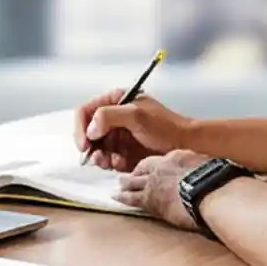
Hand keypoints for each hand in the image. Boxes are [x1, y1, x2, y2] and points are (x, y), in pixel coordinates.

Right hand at [73, 89, 194, 171]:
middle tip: (96, 158)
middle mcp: (114, 117)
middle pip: (87, 132)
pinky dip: (111, 163)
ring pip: (96, 148)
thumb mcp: (137, 115)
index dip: (80, 127)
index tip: (84, 144)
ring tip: (108, 162)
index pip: (85, 111)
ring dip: (99, 157)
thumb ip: (110, 116)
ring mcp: (118, 135)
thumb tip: (90, 129)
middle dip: (90, 146)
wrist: (186, 145)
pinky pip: (108, 159)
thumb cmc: (166, 126)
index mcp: (115, 101)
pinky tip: (121, 164)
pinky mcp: (123, 152)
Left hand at [114, 150, 210, 230]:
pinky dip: (122, 197)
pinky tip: (115, 197)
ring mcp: (154, 182)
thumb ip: (206, 169)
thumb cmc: (216, 180)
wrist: (210, 191)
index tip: (152, 168)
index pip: (161, 159)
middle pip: (144, 168)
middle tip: (129, 175)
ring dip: (126, 184)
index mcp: (179, 158)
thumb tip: (215, 173)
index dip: (154, 164)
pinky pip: (131, 197)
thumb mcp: (212, 167)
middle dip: (136, 172)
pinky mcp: (150, 199)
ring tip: (119, 185)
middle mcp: (163, 167)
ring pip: (134, 181)